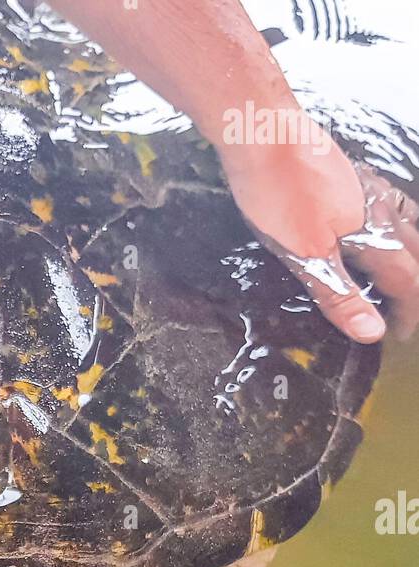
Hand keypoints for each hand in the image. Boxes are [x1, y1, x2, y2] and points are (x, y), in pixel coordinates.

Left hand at [220, 131, 418, 343]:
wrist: (263, 132)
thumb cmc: (278, 195)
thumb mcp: (305, 257)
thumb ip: (340, 295)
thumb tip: (373, 332)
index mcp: (374, 234)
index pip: (406, 281)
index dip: (407, 310)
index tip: (401, 333)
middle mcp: (380, 209)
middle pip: (414, 250)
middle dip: (415, 283)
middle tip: (406, 307)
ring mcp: (367, 186)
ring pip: (408, 220)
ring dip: (413, 249)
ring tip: (410, 266)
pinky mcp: (351, 172)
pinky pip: (390, 200)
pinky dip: (400, 219)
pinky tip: (383, 218)